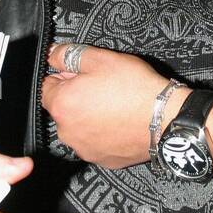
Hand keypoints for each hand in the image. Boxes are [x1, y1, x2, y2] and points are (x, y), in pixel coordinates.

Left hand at [42, 43, 182, 167]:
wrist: (165, 120)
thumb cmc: (135, 88)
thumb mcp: (101, 58)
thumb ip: (69, 54)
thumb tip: (52, 53)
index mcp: (62, 104)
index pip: (46, 86)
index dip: (65, 76)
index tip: (83, 75)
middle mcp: (67, 131)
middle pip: (63, 108)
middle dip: (77, 97)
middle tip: (104, 88)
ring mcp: (84, 149)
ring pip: (79, 126)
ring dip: (90, 117)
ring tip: (115, 106)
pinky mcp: (102, 159)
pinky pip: (96, 142)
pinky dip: (104, 133)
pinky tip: (120, 122)